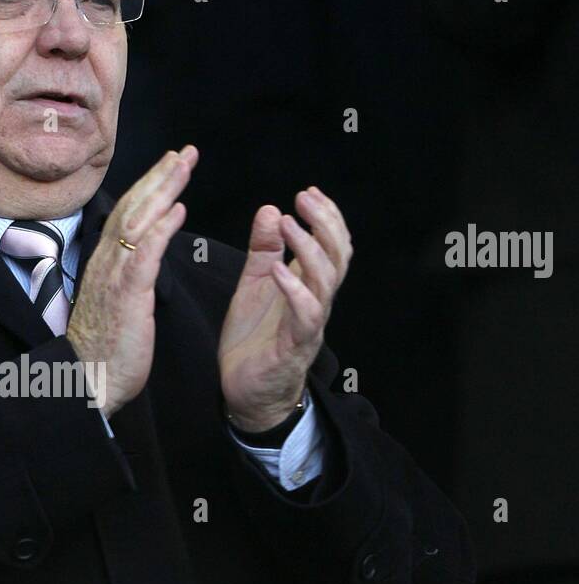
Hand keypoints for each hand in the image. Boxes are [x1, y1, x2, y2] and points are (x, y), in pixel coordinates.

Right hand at [67, 146, 196, 416]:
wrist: (89, 381)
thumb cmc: (105, 350)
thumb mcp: (116, 304)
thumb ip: (127, 277)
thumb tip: (141, 259)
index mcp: (105, 264)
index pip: (127, 215)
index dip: (148, 187)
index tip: (169, 165)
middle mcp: (106, 262)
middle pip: (133, 207)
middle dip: (159, 176)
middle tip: (184, 151)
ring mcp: (115, 275)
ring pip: (138, 220)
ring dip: (163, 189)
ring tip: (184, 164)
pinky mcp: (127, 294)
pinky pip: (144, 253)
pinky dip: (161, 227)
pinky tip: (178, 208)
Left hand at [219, 186, 351, 430]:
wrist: (246, 391)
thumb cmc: (254, 339)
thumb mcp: (253, 284)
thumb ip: (263, 249)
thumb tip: (270, 209)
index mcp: (308, 285)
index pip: (331, 245)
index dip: (326, 217)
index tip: (308, 192)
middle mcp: (316, 302)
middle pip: (337, 257)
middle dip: (324, 223)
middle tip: (304, 199)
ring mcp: (309, 324)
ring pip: (325, 282)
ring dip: (308, 249)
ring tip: (289, 223)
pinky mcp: (294, 347)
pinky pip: (305, 315)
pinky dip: (294, 290)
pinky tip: (279, 270)